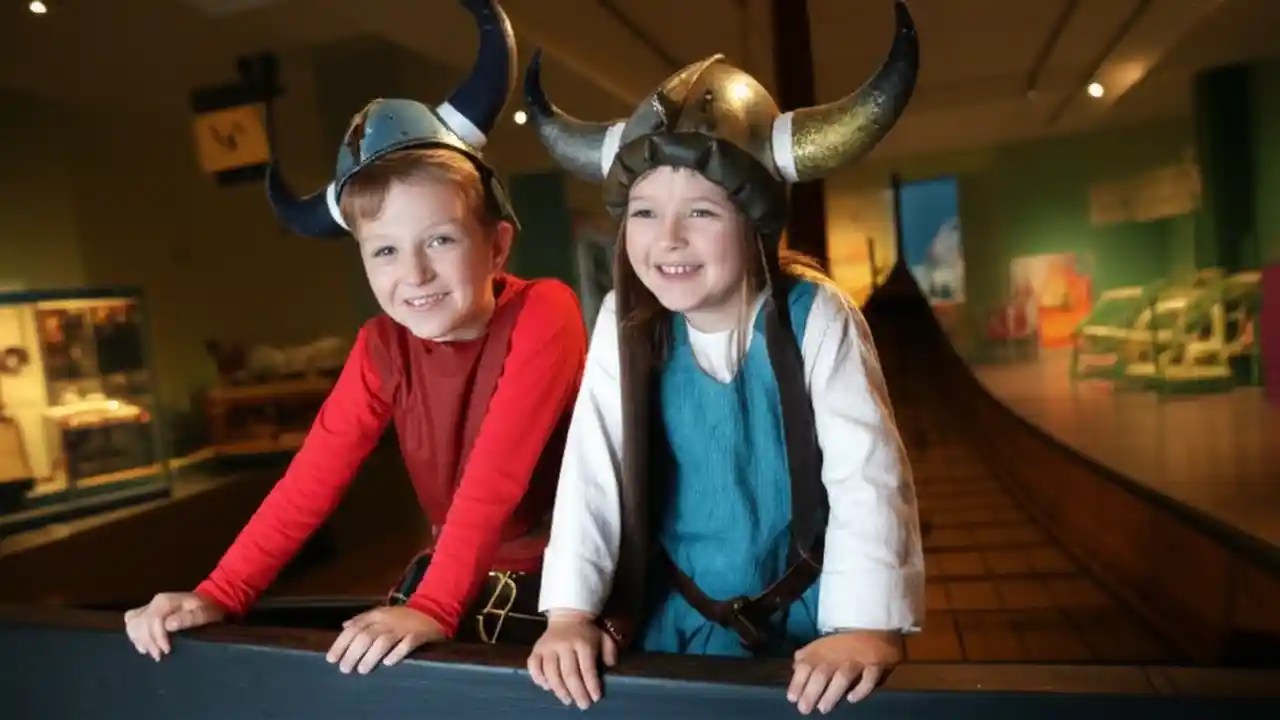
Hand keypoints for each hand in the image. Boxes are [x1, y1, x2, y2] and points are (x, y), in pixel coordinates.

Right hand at [123, 592, 225, 661]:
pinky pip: (132, 623)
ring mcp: (148, 607)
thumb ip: (188, 618)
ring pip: (132, 623)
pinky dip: (135, 637)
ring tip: (152, 653)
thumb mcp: (204, 613)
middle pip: (140, 623)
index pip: (153, 620)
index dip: (158, 638)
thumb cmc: (206, 608)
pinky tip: (144, 647)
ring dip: (140, 640)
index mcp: (166, 601)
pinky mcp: (146, 613)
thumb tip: (169, 625)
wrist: (206, 601)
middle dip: (148, 642)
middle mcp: (154, 602)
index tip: (167, 651)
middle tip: (159, 656)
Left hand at [326, 606, 446, 674]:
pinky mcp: (418, 635)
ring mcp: (404, 627)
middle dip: (353, 653)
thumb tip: (344, 626)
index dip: (341, 643)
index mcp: (377, 615)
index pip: (355, 627)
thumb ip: (362, 619)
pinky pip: (407, 644)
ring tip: (362, 670)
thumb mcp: (381, 613)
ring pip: (383, 641)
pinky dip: (397, 653)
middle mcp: (388, 620)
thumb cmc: (403, 617)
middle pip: (366, 636)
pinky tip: (389, 663)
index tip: (331, 659)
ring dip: (371, 656)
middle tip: (345, 669)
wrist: (433, 610)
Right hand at [527, 610, 617, 709]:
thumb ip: (610, 651)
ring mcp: (548, 647)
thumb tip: (610, 666)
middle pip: (569, 673)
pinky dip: (538, 678)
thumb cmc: (587, 631)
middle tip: (583, 705)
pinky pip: (533, 666)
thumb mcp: (603, 637)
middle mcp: (564, 645)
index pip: (587, 668)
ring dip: (559, 690)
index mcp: (583, 642)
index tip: (595, 698)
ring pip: (550, 673)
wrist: (568, 615)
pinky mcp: (536, 649)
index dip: (591, 685)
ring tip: (567, 700)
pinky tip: (546, 686)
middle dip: (577, 692)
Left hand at [787, 629, 902, 714]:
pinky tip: (852, 699)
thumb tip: (794, 668)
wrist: (874, 629)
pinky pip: (868, 678)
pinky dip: (861, 689)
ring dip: (832, 693)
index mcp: (821, 652)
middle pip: (822, 674)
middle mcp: (836, 657)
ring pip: (842, 677)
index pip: (805, 666)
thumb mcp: (821, 646)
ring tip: (823, 709)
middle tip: (804, 709)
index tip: (792, 698)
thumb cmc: (843, 643)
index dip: (797, 682)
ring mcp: (856, 661)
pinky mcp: (875, 665)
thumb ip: (806, 657)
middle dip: (811, 692)